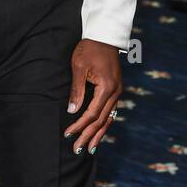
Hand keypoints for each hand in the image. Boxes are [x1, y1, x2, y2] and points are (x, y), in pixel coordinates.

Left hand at [63, 39, 121, 154]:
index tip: (68, 135)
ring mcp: (118, 92)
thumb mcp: (78, 67)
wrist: (105, 36)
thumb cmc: (89, 49)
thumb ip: (76, 90)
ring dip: (98, 134)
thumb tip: (72, 111)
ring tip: (90, 149)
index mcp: (107, 88)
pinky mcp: (116, 90)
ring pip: (109, 118)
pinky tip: (98, 133)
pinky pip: (111, 112)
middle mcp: (116, 92)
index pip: (91, 114)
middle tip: (78, 150)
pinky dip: (104, 124)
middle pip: (101, 120)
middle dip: (88, 136)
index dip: (79, 126)